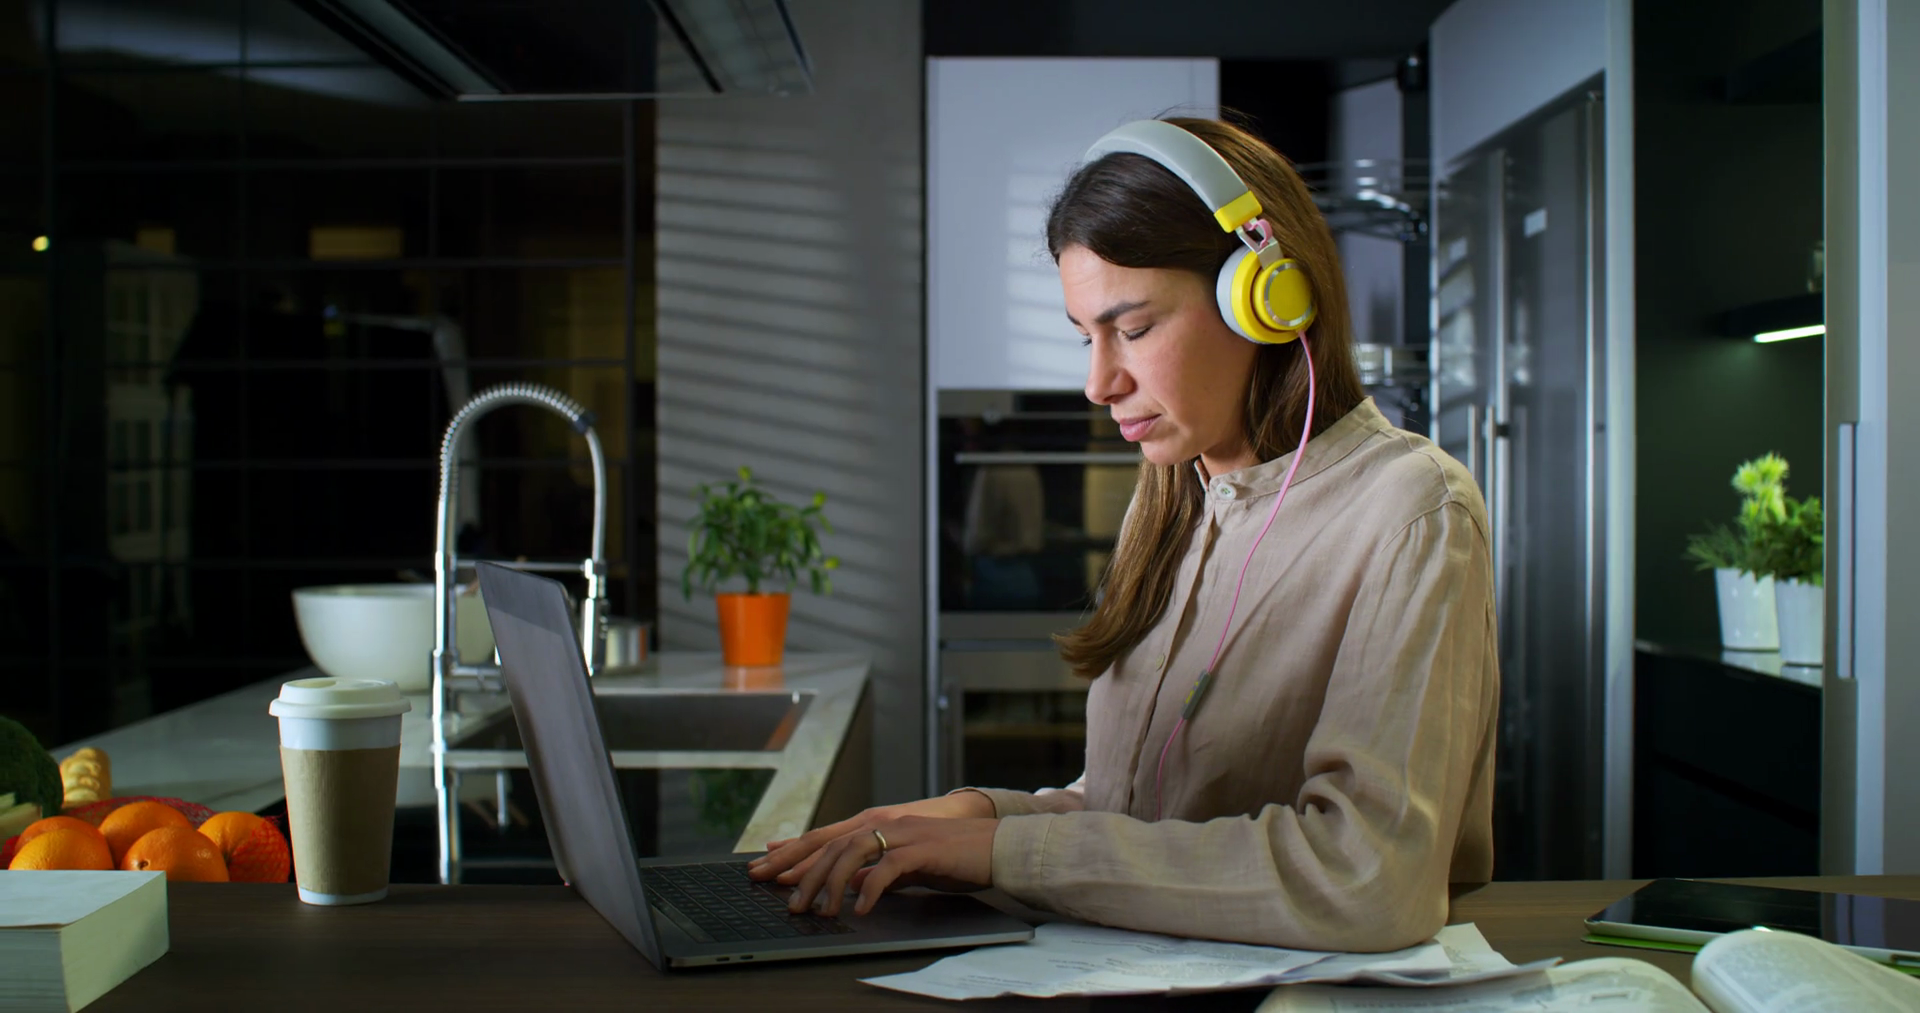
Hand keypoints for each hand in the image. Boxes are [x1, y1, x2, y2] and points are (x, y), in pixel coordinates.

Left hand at [782, 815, 999, 916]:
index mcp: (877, 824)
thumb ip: (876, 869)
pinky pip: (887, 868)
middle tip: (783, 898)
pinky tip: (861, 908)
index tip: (765, 866)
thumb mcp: (906, 863)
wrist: (995, 844)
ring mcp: (903, 833)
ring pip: (852, 853)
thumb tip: (848, 885)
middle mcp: (885, 823)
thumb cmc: (953, 855)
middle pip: (830, 844)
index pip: (825, 836)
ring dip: (831, 883)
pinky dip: (870, 889)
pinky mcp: (922, 849)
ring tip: (820, 911)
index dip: (792, 851)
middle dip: (800, 871)